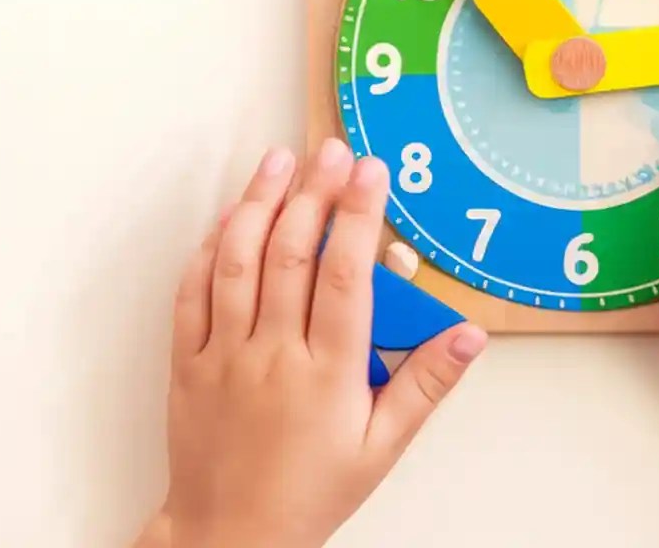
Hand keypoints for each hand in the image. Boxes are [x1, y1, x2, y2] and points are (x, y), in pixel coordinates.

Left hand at [134, 138, 488, 547]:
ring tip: (280, 161)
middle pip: (292, 254)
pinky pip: (192, 293)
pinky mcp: (189, 361)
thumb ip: (426, 384)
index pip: (346, 276)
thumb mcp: (382, 445)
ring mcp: (224, 354)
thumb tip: (469, 336)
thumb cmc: (312, 491)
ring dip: (259, 203)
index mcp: (327, 373)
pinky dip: (210, 249)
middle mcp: (273, 354)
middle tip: (332, 150)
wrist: (231, 533)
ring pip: (238, 261)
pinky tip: (229, 217)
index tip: (371, 173)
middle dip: (315, 193)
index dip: (359, 216)